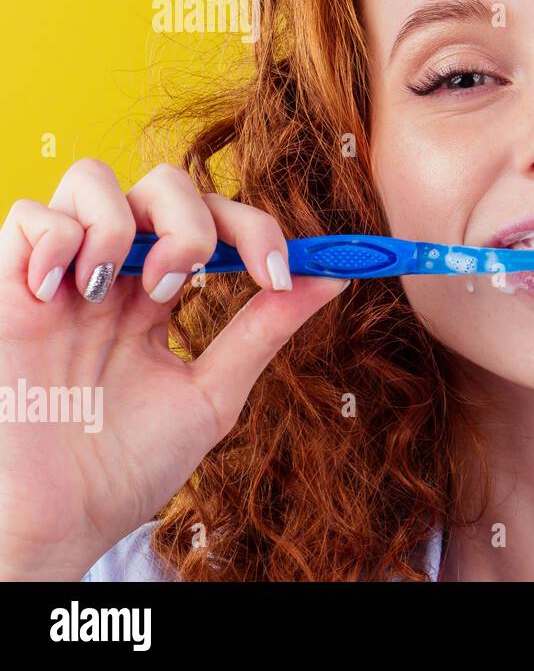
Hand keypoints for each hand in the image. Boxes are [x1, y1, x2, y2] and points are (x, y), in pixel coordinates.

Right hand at [0, 159, 349, 579]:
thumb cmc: (126, 467)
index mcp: (158, 295)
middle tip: (180, 288)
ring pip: (92, 178)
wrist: (59, 524)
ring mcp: (60, 278)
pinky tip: (59, 292)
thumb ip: (263, 329)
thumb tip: (333, 276)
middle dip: (192, 221)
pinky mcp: (6, 289)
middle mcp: (111, 276)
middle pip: (162, 184)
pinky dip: (56, 238)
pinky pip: (27, 216)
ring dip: (124, 223)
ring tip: (116, 291)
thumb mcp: (211, 394)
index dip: (257, 229)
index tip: (278, 275)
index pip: (216, 220)